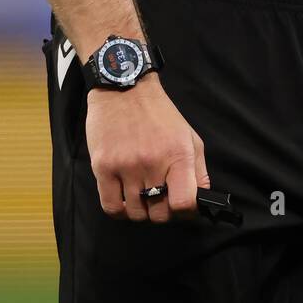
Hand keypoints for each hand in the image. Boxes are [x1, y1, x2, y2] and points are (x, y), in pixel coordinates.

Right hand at [85, 76, 210, 222]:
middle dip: (160, 211)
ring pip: (135, 213)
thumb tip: (200, 202)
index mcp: (178, 154)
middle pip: (159, 214)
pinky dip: (118, 209)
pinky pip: (111, 207)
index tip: (178, 205)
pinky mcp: (103, 166)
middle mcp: (153, 162)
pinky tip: (123, 198)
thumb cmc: (158, 113)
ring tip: (139, 193)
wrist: (124, 88)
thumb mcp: (188, 136)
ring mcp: (126, 166)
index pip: (184, 203)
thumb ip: (198, 170)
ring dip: (139, 209)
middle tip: (157, 198)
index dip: (184, 211)